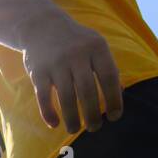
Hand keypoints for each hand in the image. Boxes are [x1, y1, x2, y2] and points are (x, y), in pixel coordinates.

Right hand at [19, 13, 122, 133]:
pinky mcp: (38, 72)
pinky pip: (44, 98)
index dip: (114, 100)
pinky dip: (49, 114)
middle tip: (95, 128)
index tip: (114, 117)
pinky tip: (54, 124)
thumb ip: (107, 68)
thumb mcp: (95, 47)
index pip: (109, 77)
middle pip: (88, 91)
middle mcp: (76, 54)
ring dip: (72, 119)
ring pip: (66, 98)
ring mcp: (56, 63)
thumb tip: (119, 95)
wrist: (42, 27)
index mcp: (96, 47)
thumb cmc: (76, 42)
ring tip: (74, 130)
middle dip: (93, 115)